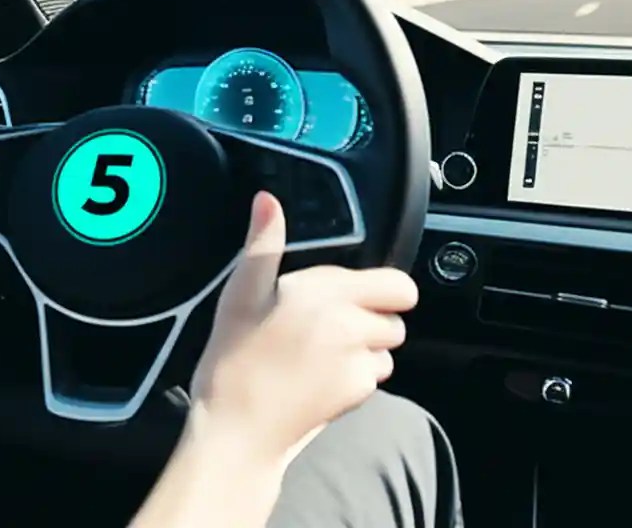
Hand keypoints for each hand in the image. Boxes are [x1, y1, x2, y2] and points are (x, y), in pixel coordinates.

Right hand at [188, 192, 417, 466]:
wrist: (236, 430)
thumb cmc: (233, 361)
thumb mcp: (239, 295)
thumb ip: (263, 245)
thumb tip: (267, 200)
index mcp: (324, 292)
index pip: (397, 285)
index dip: (382, 289)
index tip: (352, 297)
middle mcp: (350, 325)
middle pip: (395, 317)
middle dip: (373, 319)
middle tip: (331, 327)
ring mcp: (357, 362)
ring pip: (387, 348)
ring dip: (368, 349)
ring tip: (322, 355)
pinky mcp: (358, 394)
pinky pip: (373, 378)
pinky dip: (356, 378)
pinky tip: (320, 379)